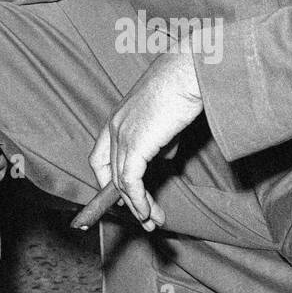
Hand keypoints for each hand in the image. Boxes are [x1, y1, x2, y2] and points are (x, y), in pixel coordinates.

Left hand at [89, 48, 203, 230]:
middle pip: (110, 174)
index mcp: (117, 118)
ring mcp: (122, 136)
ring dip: (138, 206)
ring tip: (153, 221)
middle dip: (128, 200)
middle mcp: (114, 128)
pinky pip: (131, 182)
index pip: (100, 158)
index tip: (123, 197)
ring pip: (122, 183)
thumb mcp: (168, 115)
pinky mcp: (135, 145)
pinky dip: (139, 201)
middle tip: (145, 217)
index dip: (108, 181)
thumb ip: (161, 137)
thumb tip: (164, 155)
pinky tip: (149, 212)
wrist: (190, 71)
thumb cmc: (184, 84)